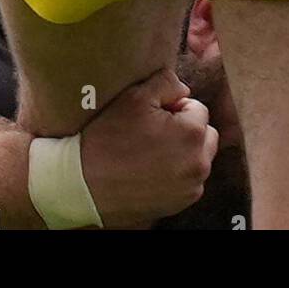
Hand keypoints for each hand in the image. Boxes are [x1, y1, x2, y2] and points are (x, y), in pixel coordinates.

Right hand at [80, 68, 217, 228]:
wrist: (83, 185)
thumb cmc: (109, 139)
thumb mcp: (135, 97)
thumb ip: (168, 83)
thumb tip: (183, 90)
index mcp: (192, 134)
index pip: (197, 108)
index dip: (175, 108)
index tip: (153, 117)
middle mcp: (198, 163)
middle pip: (204, 134)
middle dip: (187, 130)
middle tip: (155, 133)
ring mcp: (190, 188)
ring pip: (199, 159)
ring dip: (184, 152)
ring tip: (153, 153)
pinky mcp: (179, 205)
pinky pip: (188, 181)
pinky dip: (177, 174)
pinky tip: (152, 171)